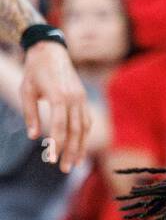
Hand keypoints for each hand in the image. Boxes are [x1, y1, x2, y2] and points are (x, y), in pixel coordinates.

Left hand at [19, 40, 89, 172]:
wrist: (51, 50)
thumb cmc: (34, 70)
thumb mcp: (26, 90)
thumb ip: (30, 113)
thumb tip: (33, 136)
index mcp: (59, 97)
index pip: (60, 127)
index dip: (57, 145)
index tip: (51, 160)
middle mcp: (74, 100)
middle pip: (75, 132)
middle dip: (70, 152)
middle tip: (64, 169)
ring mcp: (81, 99)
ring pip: (84, 129)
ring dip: (80, 147)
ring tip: (74, 163)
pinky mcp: (83, 99)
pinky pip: (86, 121)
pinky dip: (83, 135)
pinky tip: (80, 146)